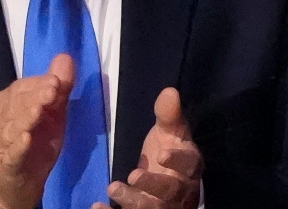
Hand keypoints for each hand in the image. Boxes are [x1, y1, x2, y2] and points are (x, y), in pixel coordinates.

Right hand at [0, 54, 75, 208]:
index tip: (57, 81)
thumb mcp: (52, 115)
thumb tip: (66, 57)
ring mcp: (1, 142)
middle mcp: (2, 119)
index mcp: (10, 104)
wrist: (17, 184)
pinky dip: (17, 146)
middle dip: (34, 97)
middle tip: (53, 90)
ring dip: (24, 118)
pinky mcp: (7, 164)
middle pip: (15, 105)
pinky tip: (25, 139)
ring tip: (39, 110)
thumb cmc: (35, 144)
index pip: (21, 89)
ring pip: (11, 128)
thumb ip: (59, 88)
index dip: (38, 84)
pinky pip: (10, 154)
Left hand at [95, 87, 201, 208]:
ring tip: (113, 188)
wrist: (161, 176)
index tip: (162, 154)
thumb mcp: (168, 132)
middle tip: (133, 175)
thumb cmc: (166, 151)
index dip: (178, 161)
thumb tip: (170, 91)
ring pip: (153, 208)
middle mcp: (180, 190)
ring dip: (133, 201)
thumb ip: (168, 114)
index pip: (189, 165)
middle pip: (171, 191)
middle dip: (153, 185)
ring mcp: (163, 204)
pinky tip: (98, 206)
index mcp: (189, 167)